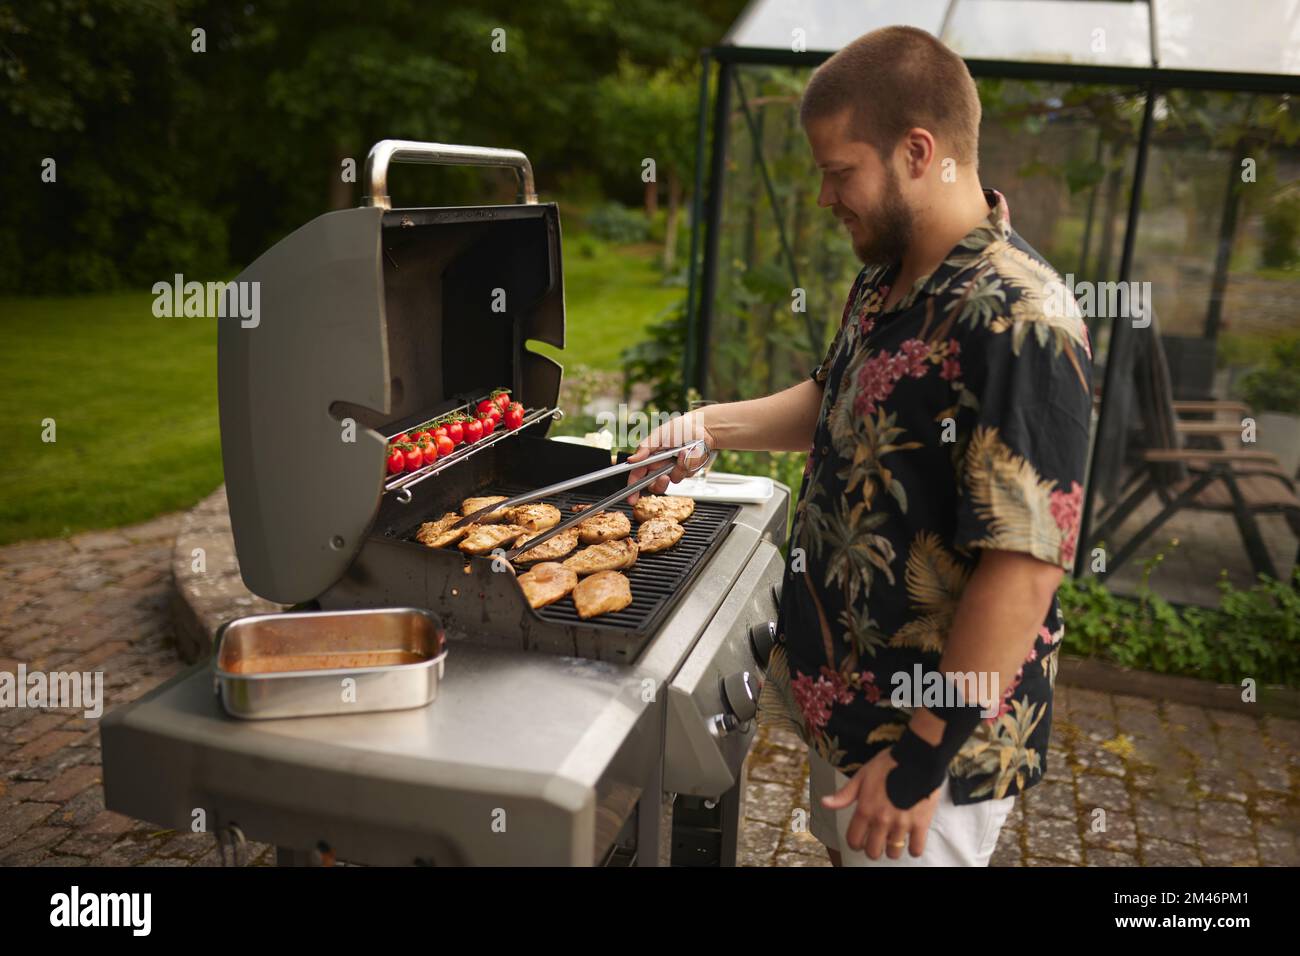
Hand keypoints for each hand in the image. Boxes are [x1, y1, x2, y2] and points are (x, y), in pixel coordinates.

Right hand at [624, 410, 715, 503]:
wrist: (701, 428)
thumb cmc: (678, 428)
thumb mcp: (659, 435)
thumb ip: (645, 448)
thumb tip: (631, 460)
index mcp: (648, 458)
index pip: (637, 475)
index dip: (632, 488)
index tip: (631, 498)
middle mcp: (659, 466)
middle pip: (653, 485)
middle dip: (660, 484)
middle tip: (664, 477)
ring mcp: (673, 470)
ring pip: (672, 480)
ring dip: (678, 467)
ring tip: (683, 452)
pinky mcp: (686, 471)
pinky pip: (685, 474)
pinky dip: (689, 463)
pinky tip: (690, 452)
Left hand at [821, 747, 942, 859]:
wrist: (917, 758)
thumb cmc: (888, 764)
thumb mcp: (861, 776)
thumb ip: (844, 794)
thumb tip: (825, 803)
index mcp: (865, 809)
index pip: (854, 840)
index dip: (855, 843)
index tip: (860, 840)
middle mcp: (881, 820)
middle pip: (873, 852)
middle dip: (872, 848)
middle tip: (877, 840)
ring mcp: (902, 823)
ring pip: (894, 852)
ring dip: (892, 848)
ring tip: (893, 838)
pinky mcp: (921, 824)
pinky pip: (916, 849)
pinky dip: (913, 849)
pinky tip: (910, 840)